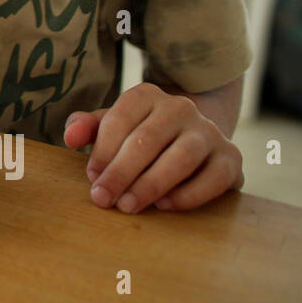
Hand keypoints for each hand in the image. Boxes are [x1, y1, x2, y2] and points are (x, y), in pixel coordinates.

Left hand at [62, 82, 243, 212]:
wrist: (194, 142)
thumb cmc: (140, 137)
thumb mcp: (111, 128)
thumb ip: (86, 128)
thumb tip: (70, 137)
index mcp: (147, 95)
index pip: (119, 120)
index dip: (102, 151)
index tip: (92, 178)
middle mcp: (181, 108)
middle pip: (147, 139)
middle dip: (121, 172)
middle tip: (103, 199)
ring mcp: (209, 132)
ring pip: (181, 157)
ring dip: (150, 184)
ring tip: (128, 205)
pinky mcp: (232, 159)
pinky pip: (213, 178)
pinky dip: (188, 195)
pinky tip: (164, 207)